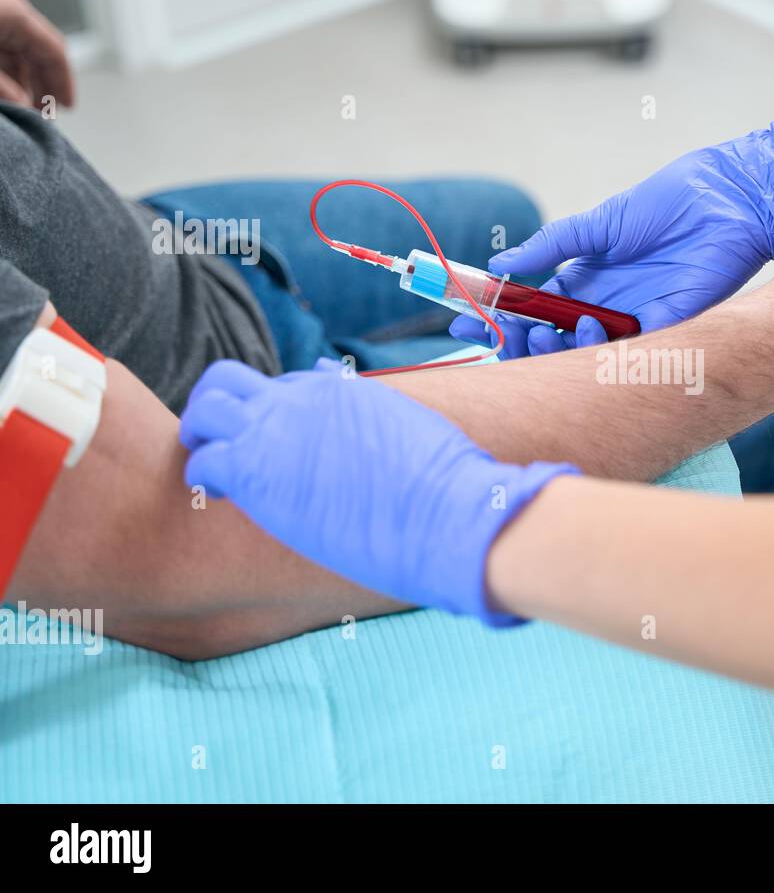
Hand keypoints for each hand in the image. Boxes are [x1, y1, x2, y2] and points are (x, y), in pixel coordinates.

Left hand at [0, 0, 73, 109]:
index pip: (55, 50)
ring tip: (24, 106)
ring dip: (23, 79)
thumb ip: (2, 85)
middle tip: (45, 112)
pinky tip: (8, 90)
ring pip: (19, 51)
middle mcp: (9, 10)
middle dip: (44, 84)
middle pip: (39, 51)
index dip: (65, 82)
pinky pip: (2, 46)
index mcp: (16, 13)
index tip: (68, 106)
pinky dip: (6, 69)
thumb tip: (22, 105)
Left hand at [179, 359, 576, 624]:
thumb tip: (384, 431)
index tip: (276, 445)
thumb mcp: (414, 436)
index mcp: (342, 392)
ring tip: (210, 469)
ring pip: (204, 410)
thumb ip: (381, 425)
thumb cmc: (450, 488)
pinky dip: (205, 477)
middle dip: (216, 407)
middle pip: (229, 382)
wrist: (452, 513)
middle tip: (218, 442)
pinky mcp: (261, 473)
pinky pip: (207, 464)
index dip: (273, 415)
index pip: (283, 387)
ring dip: (200, 435)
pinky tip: (222, 499)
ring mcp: (278, 431)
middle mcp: (303, 400)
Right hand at [449, 120, 773, 356]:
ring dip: (556, 350)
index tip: (463, 325)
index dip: (500, 322)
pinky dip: (602, 352)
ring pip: (585, 355)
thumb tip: (500, 265)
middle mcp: (607, 308)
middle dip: (519, 344)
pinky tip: (585, 335)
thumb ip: (551, 245)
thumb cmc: (666, 203)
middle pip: (553, 342)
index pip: (534, 312)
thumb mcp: (598, 223)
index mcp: (586, 282)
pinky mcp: (669, 329)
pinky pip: (631, 354)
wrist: (724, 198)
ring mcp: (635, 321)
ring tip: (543, 331)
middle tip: (500, 336)